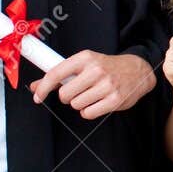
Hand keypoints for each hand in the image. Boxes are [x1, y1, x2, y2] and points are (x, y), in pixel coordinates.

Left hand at [29, 50, 155, 118]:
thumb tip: (34, 87)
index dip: (43, 87)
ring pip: (76, 105)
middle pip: (64, 94)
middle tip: (76, 92)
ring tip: (91, 95)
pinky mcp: (114, 100)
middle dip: (67, 97)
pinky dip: (89, 111)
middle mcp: (96, 70)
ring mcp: (107, 85)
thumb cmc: (107, 67)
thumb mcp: (85, 64)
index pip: (56, 73)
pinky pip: (88, 113)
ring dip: (80, 104)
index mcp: (85, 58)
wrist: (137, 70)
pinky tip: (98, 102)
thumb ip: (60, 75)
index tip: (37, 96)